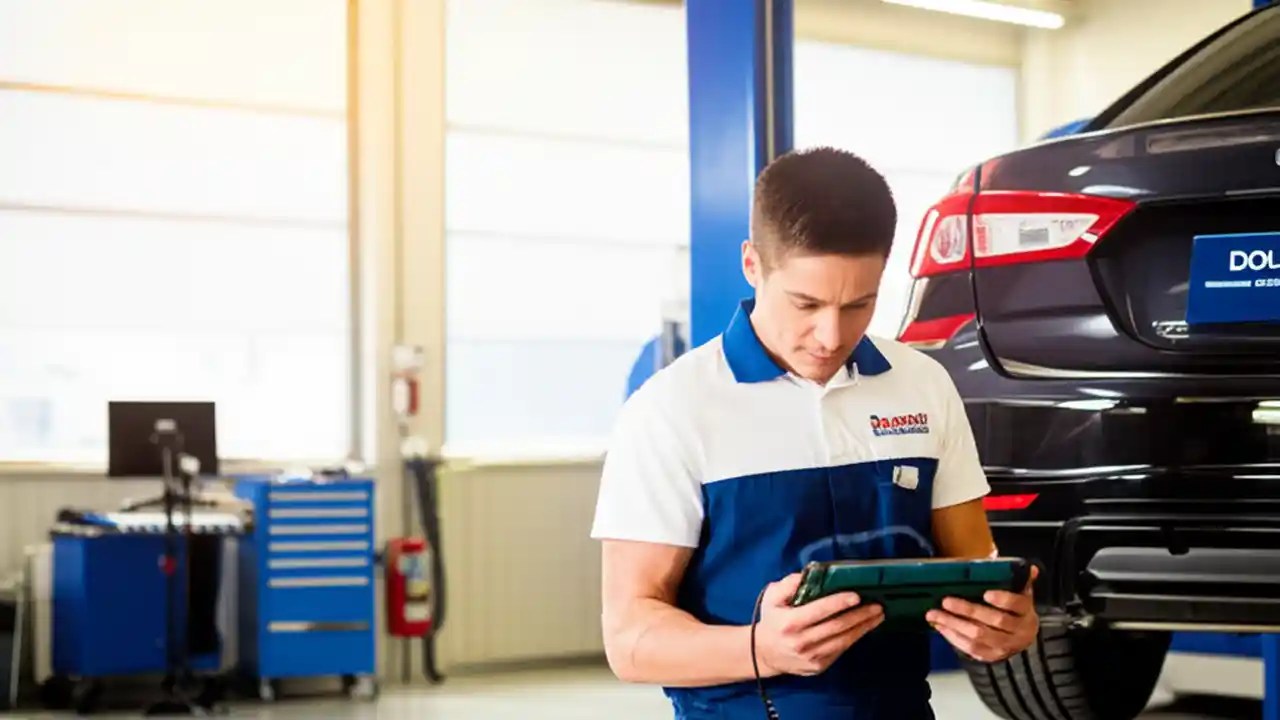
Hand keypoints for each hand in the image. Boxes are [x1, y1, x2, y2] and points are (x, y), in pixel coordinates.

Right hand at [753, 573, 884, 677]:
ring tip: (878, 615)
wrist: (765, 653)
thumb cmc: (772, 619)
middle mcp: (802, 642)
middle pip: (837, 627)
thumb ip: (788, 584)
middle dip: (860, 615)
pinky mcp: (819, 666)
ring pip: (843, 641)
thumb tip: (807, 575)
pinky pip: (841, 650)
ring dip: (863, 627)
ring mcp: (812, 657)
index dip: (839, 603)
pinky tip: (865, 627)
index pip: (819, 611)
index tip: (856, 595)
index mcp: (790, 622)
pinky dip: (855, 638)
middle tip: (877, 605)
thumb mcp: (772, 597)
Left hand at [927, 565, 1039, 662]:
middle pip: (995, 621)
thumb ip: (1020, 580)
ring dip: (954, 625)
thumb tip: (1029, 568)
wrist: (1023, 638)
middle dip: (968, 611)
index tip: (986, 593)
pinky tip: (941, 626)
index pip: (1017, 605)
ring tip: (935, 615)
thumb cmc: (1016, 610)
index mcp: (1026, 611)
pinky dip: (954, 637)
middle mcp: (1019, 631)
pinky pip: (972, 649)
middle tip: (947, 601)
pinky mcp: (992, 656)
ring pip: (979, 636)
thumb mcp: (1021, 593)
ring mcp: (1006, 646)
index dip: (1003, 600)